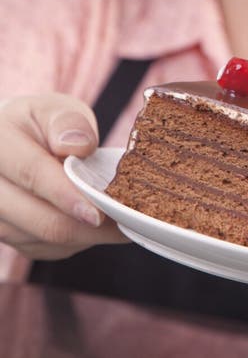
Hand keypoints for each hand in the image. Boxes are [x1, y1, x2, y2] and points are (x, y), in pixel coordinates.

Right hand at [0, 94, 128, 260]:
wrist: (18, 141)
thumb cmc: (41, 123)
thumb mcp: (55, 109)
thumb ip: (68, 122)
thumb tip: (79, 147)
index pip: (32, 173)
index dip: (66, 195)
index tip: (98, 213)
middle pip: (37, 217)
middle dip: (85, 225)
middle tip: (125, 222)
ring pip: (41, 239)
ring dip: (83, 235)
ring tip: (118, 223)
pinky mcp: (6, 233)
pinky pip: (42, 247)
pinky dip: (72, 241)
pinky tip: (94, 227)